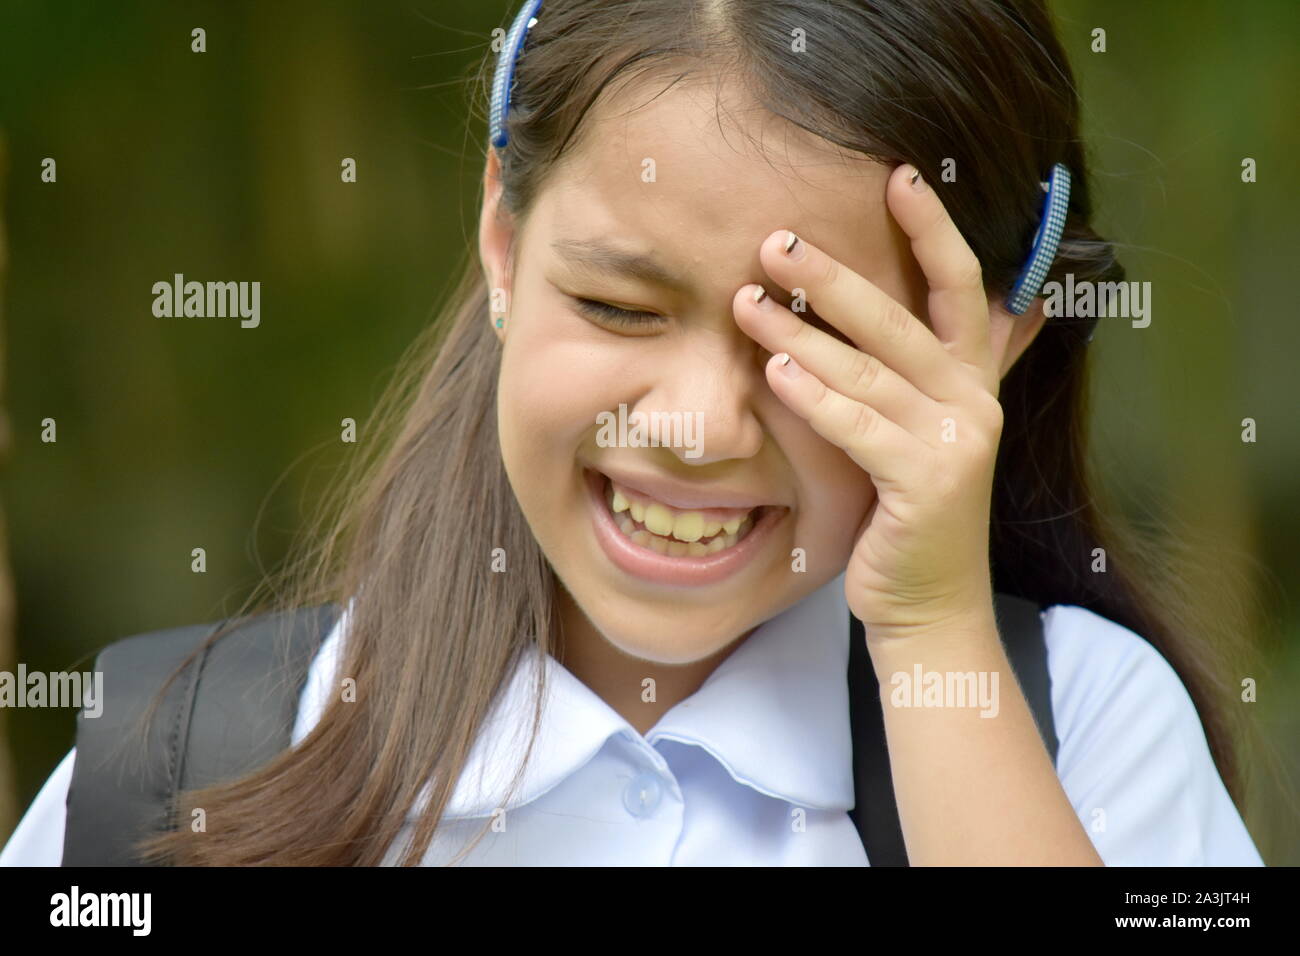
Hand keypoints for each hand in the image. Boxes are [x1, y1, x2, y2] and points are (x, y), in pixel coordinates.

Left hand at [735, 163, 1005, 640]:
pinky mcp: (927, 484)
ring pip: (869, 371)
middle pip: (902, 320)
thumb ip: (940, 370)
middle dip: (835, 278)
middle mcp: (973, 403)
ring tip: (746, 302)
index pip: (960, 286)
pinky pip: (859, 427)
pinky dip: (814, 396)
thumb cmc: (908, 514)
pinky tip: (773, 371)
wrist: (928, 606)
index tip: (900, 173)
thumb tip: (962, 306)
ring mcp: (955, 444)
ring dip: (801, 333)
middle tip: (774, 241)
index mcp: (971, 381)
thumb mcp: (927, 434)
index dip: (934, 229)